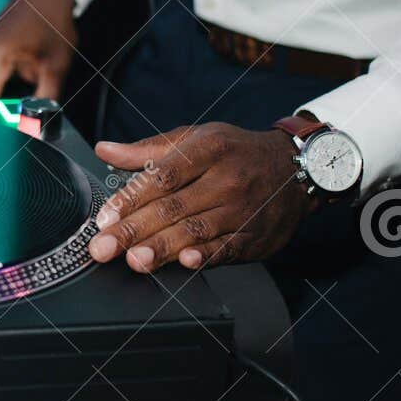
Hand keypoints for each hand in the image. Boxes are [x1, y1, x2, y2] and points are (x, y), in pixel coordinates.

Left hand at [87, 123, 313, 273]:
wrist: (296, 168)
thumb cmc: (236, 152)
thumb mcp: (196, 139)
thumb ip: (149, 150)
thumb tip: (105, 149)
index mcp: (207, 150)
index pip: (163, 176)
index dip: (132, 197)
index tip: (105, 217)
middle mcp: (226, 179)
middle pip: (174, 207)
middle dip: (134, 230)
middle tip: (104, 248)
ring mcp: (242, 209)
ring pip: (197, 230)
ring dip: (163, 247)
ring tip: (136, 260)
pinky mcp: (254, 236)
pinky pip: (227, 248)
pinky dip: (207, 256)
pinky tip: (187, 262)